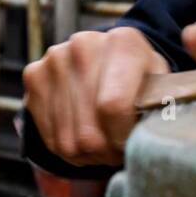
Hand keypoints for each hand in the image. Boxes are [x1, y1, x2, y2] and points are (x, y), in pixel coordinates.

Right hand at [23, 27, 169, 165]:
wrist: (108, 58)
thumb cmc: (140, 79)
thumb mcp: (161, 88)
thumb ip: (161, 109)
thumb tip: (152, 139)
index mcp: (123, 42)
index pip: (113, 107)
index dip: (122, 138)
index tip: (131, 145)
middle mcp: (84, 44)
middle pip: (88, 132)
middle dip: (106, 152)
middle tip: (117, 149)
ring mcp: (55, 59)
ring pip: (68, 141)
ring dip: (88, 154)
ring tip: (103, 143)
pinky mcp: (34, 75)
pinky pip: (49, 137)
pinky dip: (67, 148)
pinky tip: (83, 135)